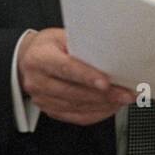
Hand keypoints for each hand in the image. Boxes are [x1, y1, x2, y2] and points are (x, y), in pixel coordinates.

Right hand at [17, 28, 134, 125]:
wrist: (28, 60)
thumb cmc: (47, 46)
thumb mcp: (60, 36)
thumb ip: (81, 44)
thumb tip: (110, 52)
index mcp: (40, 58)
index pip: (65, 68)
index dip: (87, 76)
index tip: (106, 82)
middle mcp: (38, 81)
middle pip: (74, 92)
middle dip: (104, 94)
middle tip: (126, 93)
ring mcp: (43, 99)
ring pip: (77, 107)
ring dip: (104, 105)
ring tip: (123, 99)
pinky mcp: (50, 111)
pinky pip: (77, 117)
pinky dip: (97, 113)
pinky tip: (111, 107)